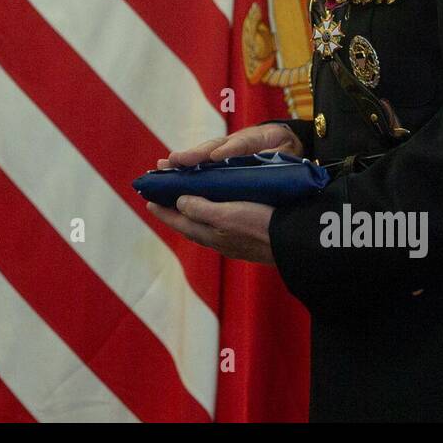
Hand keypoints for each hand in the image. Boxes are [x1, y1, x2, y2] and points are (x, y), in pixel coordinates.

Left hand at [144, 122, 298, 263]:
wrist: (294, 243)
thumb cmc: (259, 226)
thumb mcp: (227, 215)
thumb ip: (201, 209)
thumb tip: (180, 202)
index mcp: (211, 234)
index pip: (180, 221)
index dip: (164, 211)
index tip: (148, 200)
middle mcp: (219, 240)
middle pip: (190, 225)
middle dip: (175, 212)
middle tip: (163, 199)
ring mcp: (233, 241)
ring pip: (205, 226)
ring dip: (192, 213)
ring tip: (184, 202)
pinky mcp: (248, 238)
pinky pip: (220, 225)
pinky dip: (211, 215)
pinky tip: (215, 210)